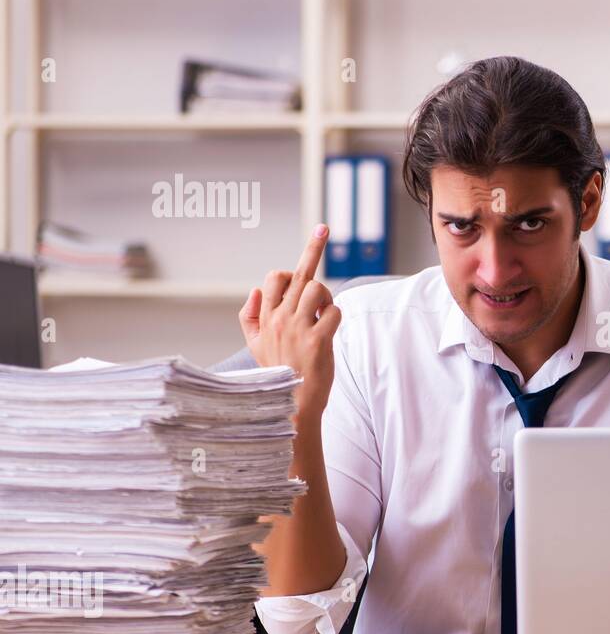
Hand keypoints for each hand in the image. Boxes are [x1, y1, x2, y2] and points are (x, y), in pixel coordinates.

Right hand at [238, 224, 341, 420]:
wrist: (291, 405)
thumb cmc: (279, 374)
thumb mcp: (253, 347)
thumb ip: (250, 317)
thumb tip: (256, 290)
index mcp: (265, 318)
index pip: (274, 278)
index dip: (292, 263)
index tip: (313, 239)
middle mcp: (279, 319)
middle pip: (298, 275)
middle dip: (312, 248)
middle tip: (323, 228)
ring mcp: (297, 329)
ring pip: (316, 289)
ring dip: (325, 297)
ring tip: (322, 313)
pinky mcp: (317, 341)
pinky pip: (333, 311)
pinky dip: (336, 316)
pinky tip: (329, 329)